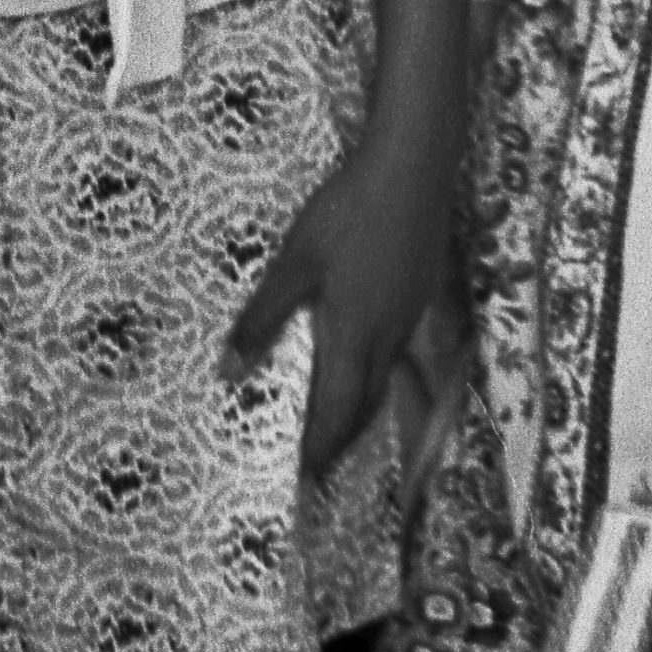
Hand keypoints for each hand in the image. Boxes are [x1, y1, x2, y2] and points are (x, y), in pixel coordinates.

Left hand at [226, 140, 441, 476]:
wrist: (414, 166)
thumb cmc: (347, 214)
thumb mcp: (294, 263)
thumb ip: (262, 319)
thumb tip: (228, 375)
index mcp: (353, 336)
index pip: (336, 412)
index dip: (319, 451)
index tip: (305, 484)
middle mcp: (387, 335)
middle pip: (366, 404)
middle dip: (343, 440)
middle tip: (321, 466)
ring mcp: (410, 311)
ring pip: (386, 377)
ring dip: (363, 407)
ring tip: (343, 423)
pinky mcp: (422, 287)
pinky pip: (399, 347)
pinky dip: (379, 371)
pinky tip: (369, 354)